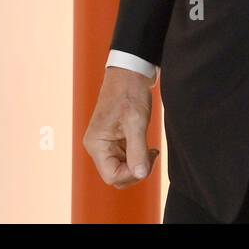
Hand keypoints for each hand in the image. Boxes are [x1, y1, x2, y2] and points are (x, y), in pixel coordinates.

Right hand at [83, 66, 160, 187]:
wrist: (131, 73)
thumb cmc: (130, 92)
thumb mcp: (136, 121)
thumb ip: (137, 150)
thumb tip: (140, 175)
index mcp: (97, 144)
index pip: (112, 176)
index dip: (132, 174)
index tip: (149, 157)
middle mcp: (98, 147)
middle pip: (116, 175)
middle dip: (136, 170)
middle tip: (152, 154)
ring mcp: (106, 144)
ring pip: (122, 168)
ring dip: (138, 163)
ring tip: (151, 149)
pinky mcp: (116, 140)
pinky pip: (126, 158)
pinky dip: (138, 156)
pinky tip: (149, 147)